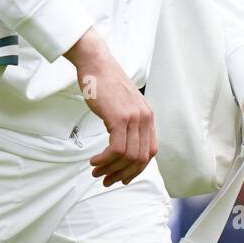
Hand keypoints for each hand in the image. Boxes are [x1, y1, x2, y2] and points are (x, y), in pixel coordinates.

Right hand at [65, 28, 156, 187]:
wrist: (96, 63)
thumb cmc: (104, 83)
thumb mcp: (123, 104)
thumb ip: (128, 122)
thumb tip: (122, 145)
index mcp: (148, 116)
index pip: (150, 152)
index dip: (137, 169)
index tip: (122, 177)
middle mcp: (145, 118)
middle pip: (140, 158)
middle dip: (123, 174)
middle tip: (106, 180)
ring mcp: (134, 118)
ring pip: (128, 156)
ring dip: (111, 169)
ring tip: (96, 171)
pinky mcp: (120, 117)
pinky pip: (116, 149)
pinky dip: (105, 160)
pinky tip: (94, 160)